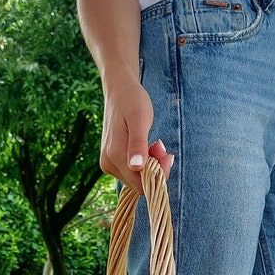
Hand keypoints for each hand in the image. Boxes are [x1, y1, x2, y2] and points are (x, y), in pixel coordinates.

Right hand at [100, 79, 172, 193]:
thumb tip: (136, 166)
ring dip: (150, 164)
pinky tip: (146, 145)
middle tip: (160, 145)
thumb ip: (138, 144)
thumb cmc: (132, 101)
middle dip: (155, 168)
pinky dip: (144, 161)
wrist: (119, 90)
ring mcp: (108, 163)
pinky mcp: (111, 160)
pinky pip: (132, 170)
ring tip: (154, 143)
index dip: (157, 175)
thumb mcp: (140, 119)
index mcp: (114, 156)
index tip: (166, 154)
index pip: (140, 185)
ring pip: (136, 178)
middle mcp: (108, 163)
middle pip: (138, 183)